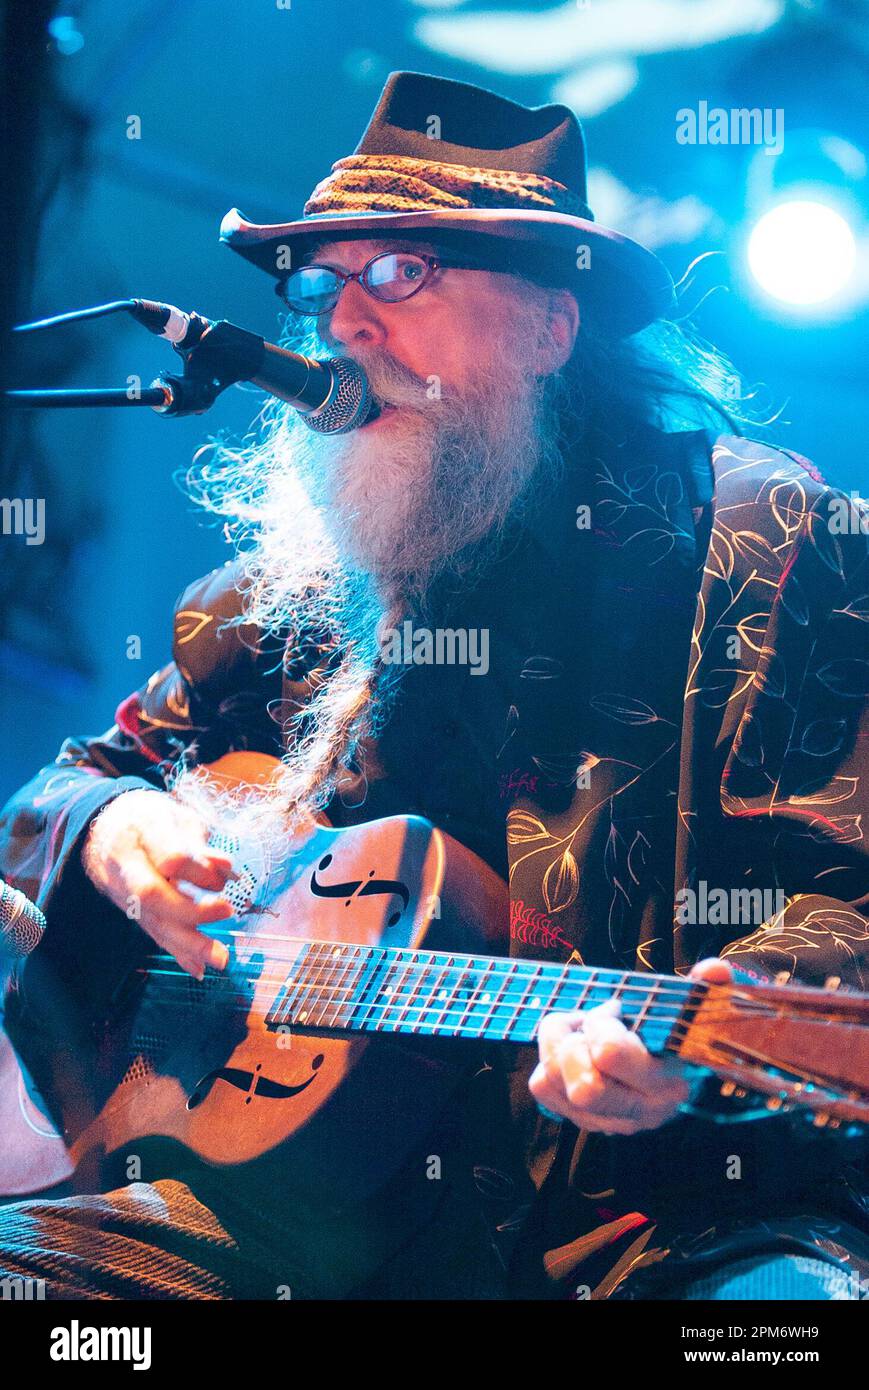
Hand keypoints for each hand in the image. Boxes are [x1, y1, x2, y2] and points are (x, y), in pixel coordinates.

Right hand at [83, 789, 234, 978]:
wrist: (101, 829)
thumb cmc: (148, 817)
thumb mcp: (174, 815)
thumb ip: (198, 843)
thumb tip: (226, 868)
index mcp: (139, 830)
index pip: (169, 857)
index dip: (199, 870)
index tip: (226, 873)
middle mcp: (124, 863)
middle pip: (152, 894)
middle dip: (191, 911)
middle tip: (226, 911)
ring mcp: (121, 890)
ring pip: (152, 920)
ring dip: (188, 943)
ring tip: (221, 959)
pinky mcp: (128, 909)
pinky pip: (152, 932)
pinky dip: (177, 951)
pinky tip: (199, 969)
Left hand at [528, 958, 732, 1134]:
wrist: (678, 1072)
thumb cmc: (681, 1034)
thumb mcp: (699, 1009)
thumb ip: (708, 988)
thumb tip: (714, 970)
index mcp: (667, 1083)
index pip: (610, 1055)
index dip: (601, 1024)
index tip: (615, 1011)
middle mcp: (638, 1111)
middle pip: (583, 1087)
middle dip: (574, 1042)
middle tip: (587, 1023)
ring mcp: (607, 1121)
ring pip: (552, 1082)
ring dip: (556, 1045)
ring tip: (579, 1030)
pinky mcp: (581, 1120)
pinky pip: (542, 1088)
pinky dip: (547, 1062)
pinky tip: (573, 1051)